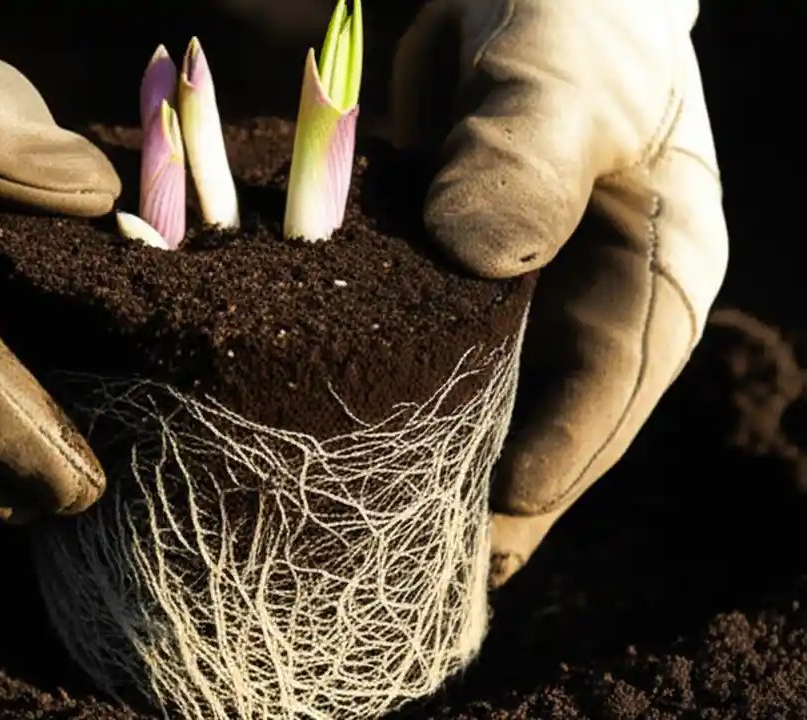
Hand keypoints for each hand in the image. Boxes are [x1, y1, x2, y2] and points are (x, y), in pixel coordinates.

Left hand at [390, 0, 728, 585]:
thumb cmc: (576, 21)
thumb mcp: (562, 80)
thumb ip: (526, 155)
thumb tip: (475, 255)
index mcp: (654, 288)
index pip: (597, 414)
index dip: (528, 483)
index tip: (461, 544)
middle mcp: (593, 314)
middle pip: (535, 437)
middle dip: (469, 503)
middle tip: (393, 574)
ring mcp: (528, 305)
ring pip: (479, 411)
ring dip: (424, 466)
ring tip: (357, 537)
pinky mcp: (467, 285)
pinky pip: (431, 359)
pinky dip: (389, 399)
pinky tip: (333, 440)